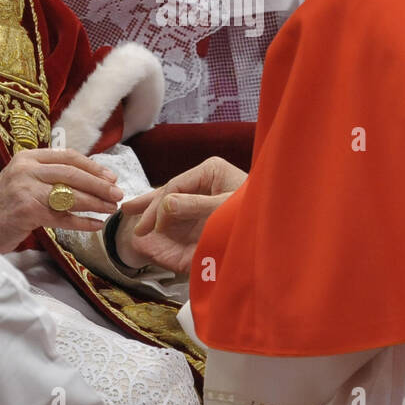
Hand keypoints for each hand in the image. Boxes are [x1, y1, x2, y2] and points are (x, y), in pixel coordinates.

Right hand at [0, 149, 124, 252]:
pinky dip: (82, 221)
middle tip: (118, 193)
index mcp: (26, 157)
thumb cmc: (1, 210)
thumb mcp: (22, 183)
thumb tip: (89, 177)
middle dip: (100, 184)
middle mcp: (25, 168)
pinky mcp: (26, 210)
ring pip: (71, 194)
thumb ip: (47, 176)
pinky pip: (63, 216)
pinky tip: (96, 225)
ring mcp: (25, 189)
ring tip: (112, 208)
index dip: (93, 166)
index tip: (111, 177)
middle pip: (73, 173)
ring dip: (96, 202)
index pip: (68, 156)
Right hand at [116, 156, 246, 272]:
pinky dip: (167, 227)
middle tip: (127, 213)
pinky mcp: (208, 217)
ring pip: (173, 206)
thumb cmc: (255, 214)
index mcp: (210, 172)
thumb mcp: (225, 208)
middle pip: (169, 192)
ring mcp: (206, 200)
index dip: (157, 206)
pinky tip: (153, 231)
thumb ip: (194, 206)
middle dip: (149, 204)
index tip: (145, 225)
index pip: (174, 185)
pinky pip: (182, 220)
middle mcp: (206, 183)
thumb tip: (164, 206)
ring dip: (154, 214)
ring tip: (132, 215)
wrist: (277, 232)